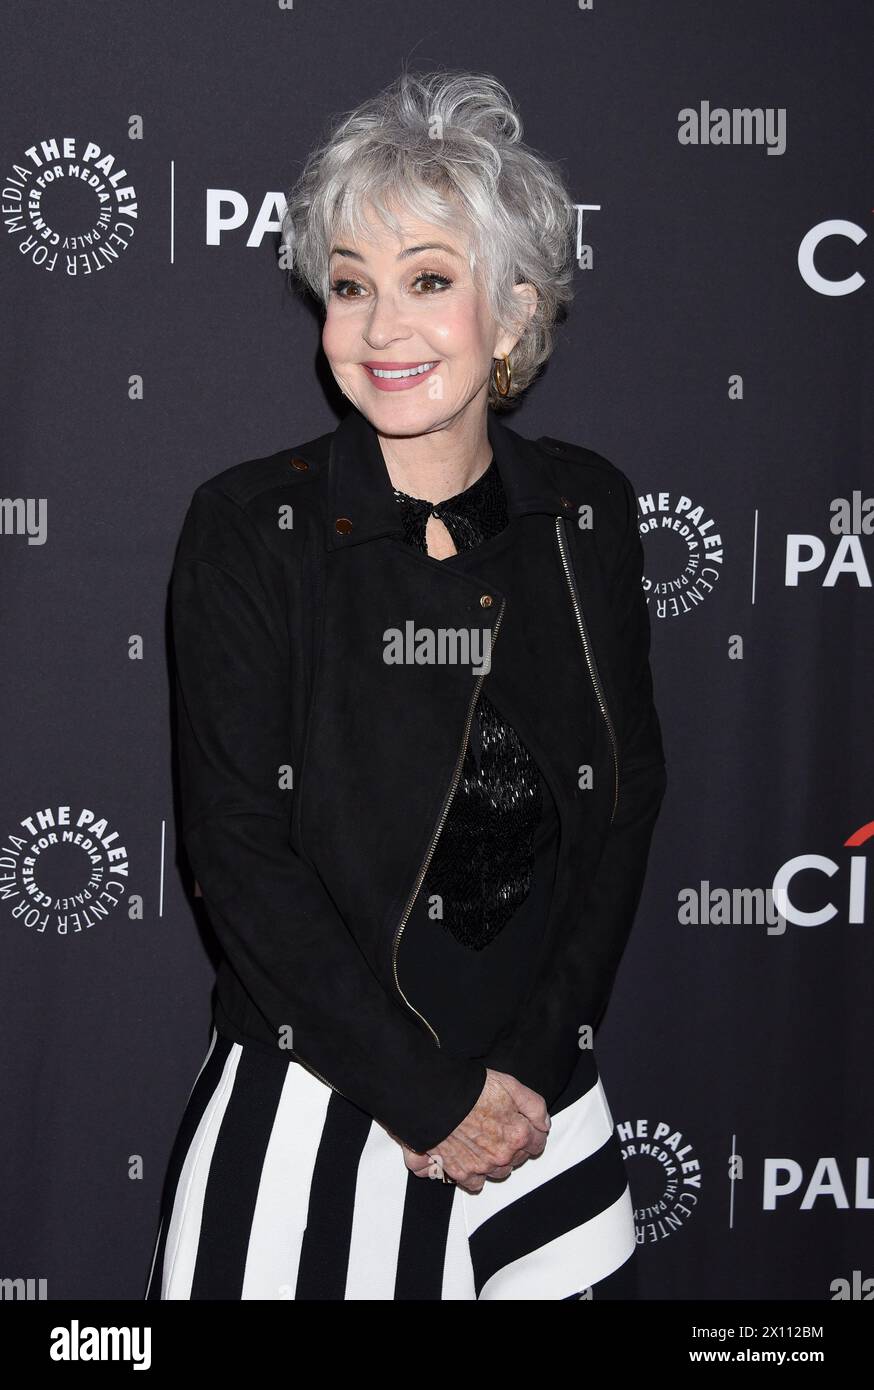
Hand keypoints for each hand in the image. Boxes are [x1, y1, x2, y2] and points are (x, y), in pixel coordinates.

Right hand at [405, 1069, 550, 1194]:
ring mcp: (482, 1167)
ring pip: (500, 1172)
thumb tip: (544, 1124)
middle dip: (514, 1146)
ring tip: (484, 1141)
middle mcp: (502, 1155)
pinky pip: (476, 1183)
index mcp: (518, 1135)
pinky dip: (475, 1174)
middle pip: (519, 1158)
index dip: (532, 1132)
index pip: (538, 1143)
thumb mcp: (510, 1085)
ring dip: (497, 1161)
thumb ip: (534, 1106)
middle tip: (499, 1128)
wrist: (435, 1097)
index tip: (522, 1125)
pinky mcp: (461, 1173)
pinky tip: (470, 1156)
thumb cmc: (470, 1089)